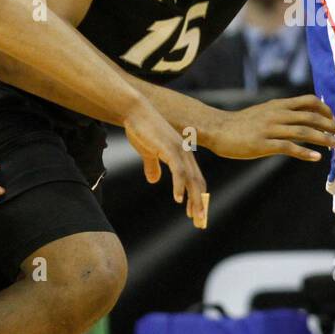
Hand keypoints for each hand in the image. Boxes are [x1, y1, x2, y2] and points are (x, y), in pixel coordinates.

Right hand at [122, 97, 207, 227]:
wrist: (135, 112)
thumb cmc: (141, 129)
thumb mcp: (147, 152)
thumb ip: (152, 166)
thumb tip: (154, 180)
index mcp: (182, 155)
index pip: (195, 180)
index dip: (196, 197)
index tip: (195, 214)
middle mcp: (185, 154)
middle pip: (197, 182)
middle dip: (199, 203)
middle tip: (200, 221)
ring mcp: (179, 151)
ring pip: (191, 180)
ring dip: (194, 199)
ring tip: (194, 216)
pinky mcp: (170, 149)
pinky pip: (178, 171)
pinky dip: (179, 186)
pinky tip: (178, 199)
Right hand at [207, 94, 334, 161]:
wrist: (216, 129)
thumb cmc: (239, 124)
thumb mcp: (263, 113)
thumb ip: (281, 115)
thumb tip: (300, 122)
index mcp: (278, 106)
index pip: (310, 102)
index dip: (326, 110)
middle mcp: (277, 115)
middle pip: (312, 117)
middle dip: (334, 126)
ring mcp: (270, 129)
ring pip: (304, 131)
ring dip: (326, 139)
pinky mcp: (262, 144)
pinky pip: (288, 147)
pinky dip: (304, 152)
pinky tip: (316, 158)